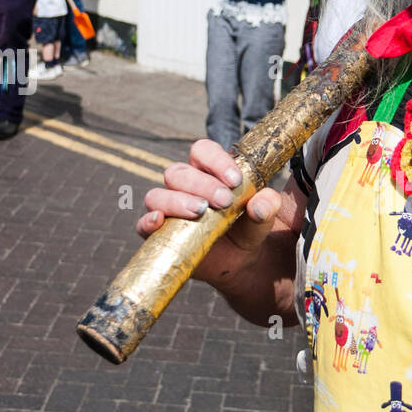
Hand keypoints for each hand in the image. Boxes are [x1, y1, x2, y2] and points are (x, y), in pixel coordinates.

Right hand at [137, 138, 282, 290]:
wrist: (243, 261)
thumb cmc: (250, 228)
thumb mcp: (265, 216)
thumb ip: (268, 206)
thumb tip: (260, 204)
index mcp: (208, 171)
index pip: (202, 151)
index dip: (215, 160)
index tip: (235, 180)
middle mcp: (184, 186)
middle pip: (178, 173)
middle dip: (201, 184)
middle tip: (225, 201)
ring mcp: (168, 210)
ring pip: (157, 195)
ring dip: (177, 201)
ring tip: (201, 212)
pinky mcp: (159, 235)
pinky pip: (142, 225)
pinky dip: (147, 222)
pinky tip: (159, 221)